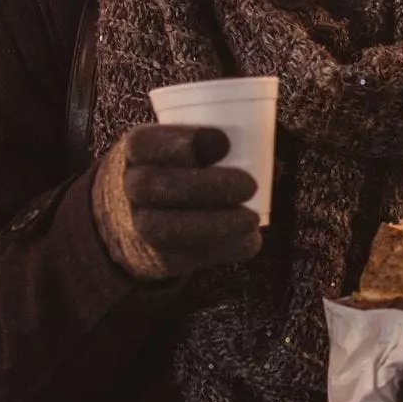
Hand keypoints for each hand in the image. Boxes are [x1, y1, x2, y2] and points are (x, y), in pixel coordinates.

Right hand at [91, 124, 259, 280]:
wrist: (132, 222)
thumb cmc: (173, 173)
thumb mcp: (178, 152)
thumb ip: (217, 150)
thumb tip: (275, 164)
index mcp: (135, 153)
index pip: (144, 144)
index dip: (180, 142)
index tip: (223, 142)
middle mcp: (127, 188)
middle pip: (154, 186)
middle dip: (206, 186)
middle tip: (249, 185)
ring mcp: (136, 227)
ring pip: (164, 228)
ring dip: (215, 223)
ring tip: (250, 219)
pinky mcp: (155, 258)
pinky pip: (183, 258)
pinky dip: (222, 249)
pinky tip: (248, 239)